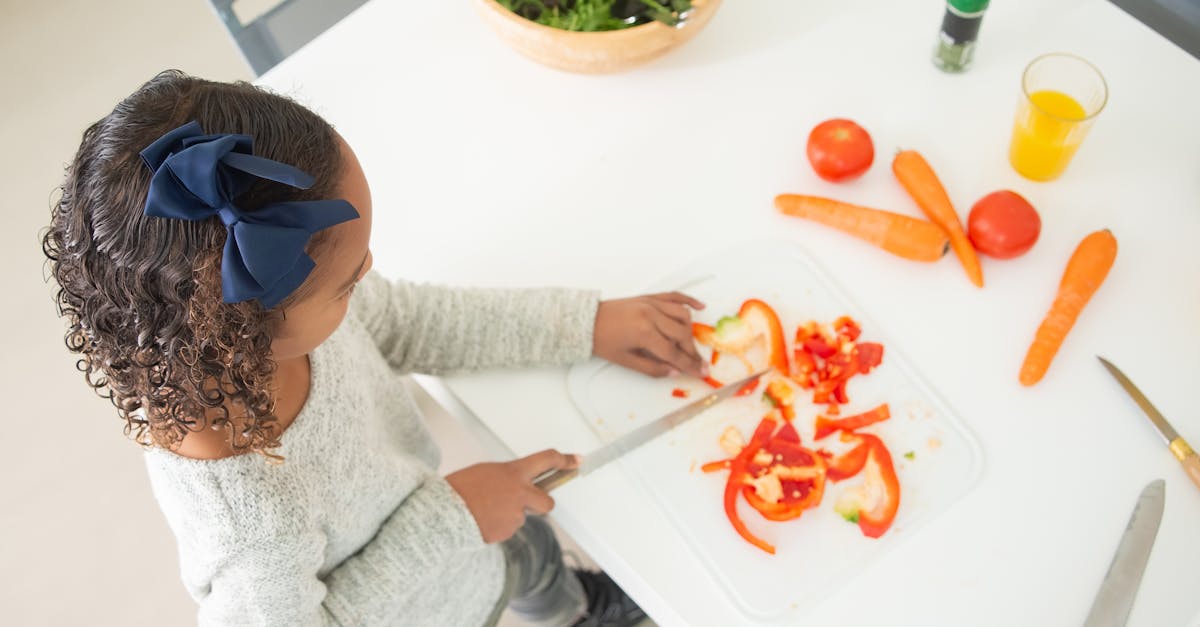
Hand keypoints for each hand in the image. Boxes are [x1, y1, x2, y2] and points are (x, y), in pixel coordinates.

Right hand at [445, 449, 578, 543]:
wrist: (444, 513)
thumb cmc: (460, 489)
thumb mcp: (487, 471)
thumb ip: (508, 477)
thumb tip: (516, 485)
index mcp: (514, 472)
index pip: (547, 460)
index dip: (565, 460)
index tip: (576, 460)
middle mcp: (520, 493)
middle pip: (548, 502)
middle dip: (541, 504)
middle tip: (526, 503)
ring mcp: (515, 515)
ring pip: (521, 517)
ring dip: (509, 516)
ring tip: (485, 510)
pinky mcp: (507, 532)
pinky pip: (508, 529)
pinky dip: (498, 526)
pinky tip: (482, 520)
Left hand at [593, 292, 707, 378]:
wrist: (587, 321)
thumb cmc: (603, 342)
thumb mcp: (626, 361)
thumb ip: (653, 368)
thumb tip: (675, 372)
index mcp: (644, 333)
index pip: (674, 352)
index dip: (689, 365)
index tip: (701, 372)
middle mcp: (651, 315)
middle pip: (682, 334)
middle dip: (692, 351)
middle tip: (698, 363)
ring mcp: (651, 303)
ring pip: (682, 315)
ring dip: (690, 331)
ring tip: (690, 345)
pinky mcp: (649, 297)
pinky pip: (674, 296)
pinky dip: (689, 300)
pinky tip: (700, 307)